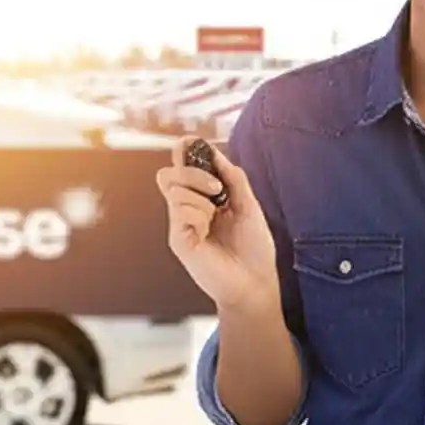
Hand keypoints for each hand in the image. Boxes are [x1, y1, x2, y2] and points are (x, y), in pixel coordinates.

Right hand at [155, 136, 278, 313]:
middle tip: (216, 187)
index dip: (183, 152)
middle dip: (191, 171)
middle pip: (169, 174)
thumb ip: (233, 178)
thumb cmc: (254, 249)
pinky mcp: (179, 240)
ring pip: (173, 187)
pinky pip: (180, 209)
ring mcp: (181, 226)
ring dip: (200, 194)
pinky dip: (198, 213)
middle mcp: (188, 212)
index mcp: (203, 201)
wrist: (256, 283)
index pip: (183, 170)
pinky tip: (208, 229)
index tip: (191, 140)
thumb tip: (216, 153)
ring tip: (217, 212)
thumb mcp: (248, 205)